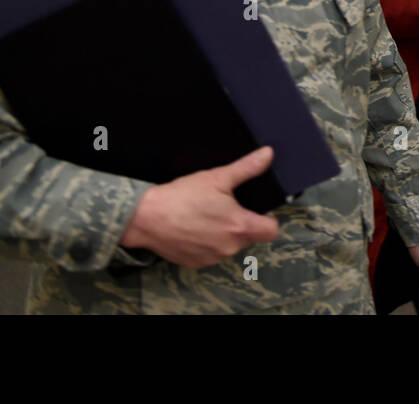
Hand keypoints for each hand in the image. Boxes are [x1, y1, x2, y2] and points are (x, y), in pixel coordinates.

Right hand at [119, 146, 279, 268]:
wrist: (147, 217)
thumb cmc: (184, 196)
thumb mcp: (217, 177)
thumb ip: (246, 168)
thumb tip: (269, 154)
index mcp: (240, 227)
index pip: (271, 231)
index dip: (268, 219)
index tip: (256, 209)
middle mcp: (230, 248)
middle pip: (250, 238)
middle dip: (243, 224)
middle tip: (226, 207)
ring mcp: (212, 259)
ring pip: (230, 247)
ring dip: (225, 235)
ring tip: (208, 217)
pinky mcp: (196, 264)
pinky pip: (211, 255)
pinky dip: (208, 244)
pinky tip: (194, 229)